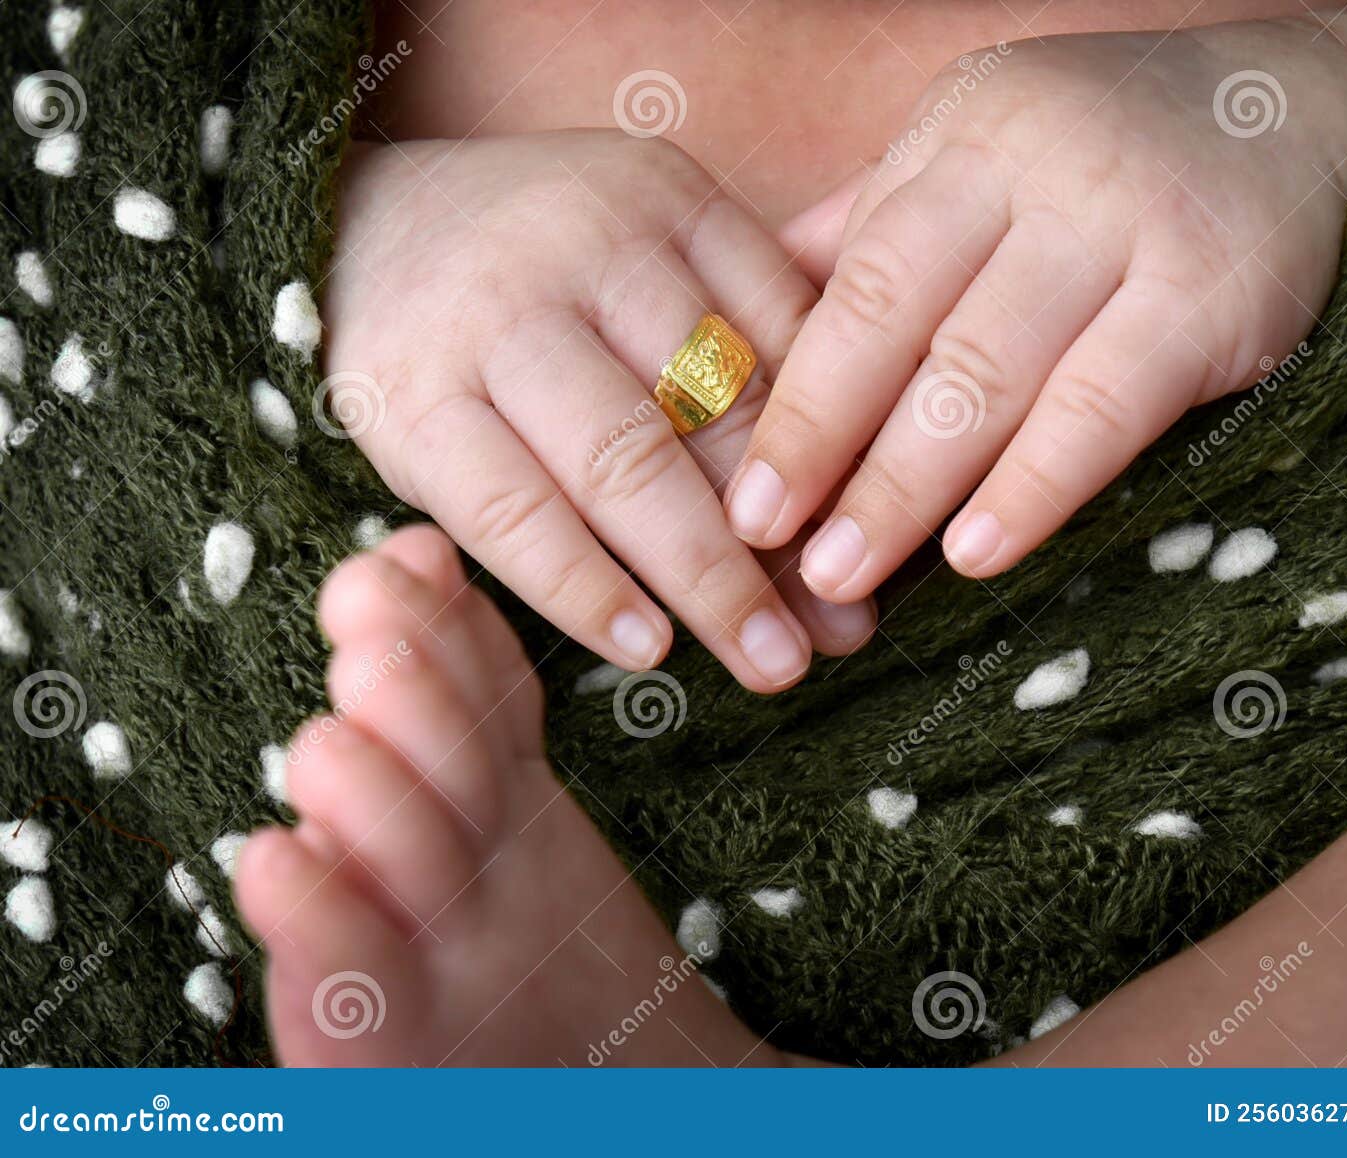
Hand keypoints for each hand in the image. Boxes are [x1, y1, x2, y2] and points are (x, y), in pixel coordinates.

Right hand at [322, 133, 876, 693]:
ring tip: (771, 662)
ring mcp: (494, 321)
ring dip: (708, 578)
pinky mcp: (411, 402)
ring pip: (625, 464)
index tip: (876, 550)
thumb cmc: (548, 268)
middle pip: (715, 409)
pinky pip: (511, 513)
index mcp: (670, 202)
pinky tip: (646, 646)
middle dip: (787, 538)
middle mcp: (587, 244)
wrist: (355, 228)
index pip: (785, 341)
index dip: (840, 457)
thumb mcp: (655, 253)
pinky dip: (583, 587)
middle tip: (842, 634)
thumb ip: (750, 341)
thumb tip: (859, 502)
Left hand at [730, 12, 1346, 598]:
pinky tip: (977, 553)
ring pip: (989, 371)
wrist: (1304, 111)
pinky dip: (1035, 484)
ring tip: (846, 575)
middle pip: (903, 326)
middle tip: (774, 556)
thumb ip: (878, 229)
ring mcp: (1127, 224)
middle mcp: (1034, 168)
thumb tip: (757, 322)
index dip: (795, 400)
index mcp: (962, 139)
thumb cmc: (1114, 157)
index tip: (742, 502)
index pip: (855, 282)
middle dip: (828, 452)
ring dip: (908, 487)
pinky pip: (1105, 403)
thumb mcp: (987, 156)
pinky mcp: (1213, 292)